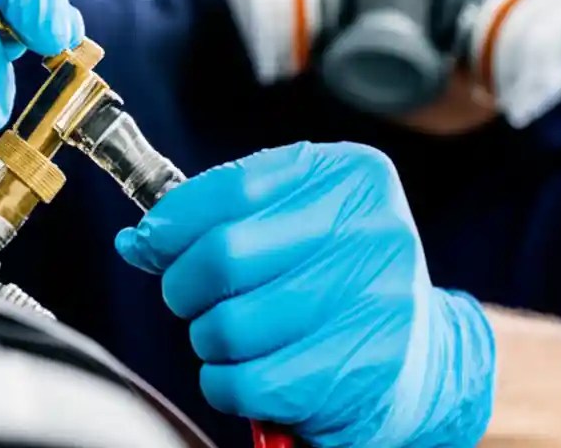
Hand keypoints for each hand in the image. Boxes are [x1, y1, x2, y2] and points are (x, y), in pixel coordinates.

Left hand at [115, 142, 495, 446]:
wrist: (421, 361)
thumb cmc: (338, 281)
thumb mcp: (292, 225)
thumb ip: (219, 221)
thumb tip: (139, 241)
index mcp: (352, 176)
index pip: (234, 187)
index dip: (174, 219)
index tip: (150, 240)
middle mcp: (374, 229)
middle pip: (225, 255)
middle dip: (183, 284)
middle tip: (189, 297)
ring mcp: (378, 300)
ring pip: (230, 326)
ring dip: (208, 339)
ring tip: (231, 336)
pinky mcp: (367, 369)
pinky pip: (249, 383)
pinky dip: (228, 384)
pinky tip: (250, 373)